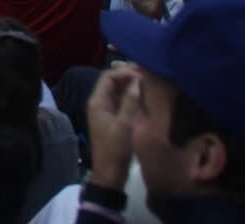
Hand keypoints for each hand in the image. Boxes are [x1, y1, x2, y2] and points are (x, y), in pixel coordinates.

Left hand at [83, 66, 142, 189]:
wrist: (110, 172)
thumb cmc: (114, 149)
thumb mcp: (124, 125)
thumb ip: (130, 102)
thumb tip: (137, 80)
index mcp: (97, 102)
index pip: (108, 77)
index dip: (124, 72)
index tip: (142, 73)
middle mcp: (100, 103)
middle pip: (112, 82)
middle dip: (126, 75)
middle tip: (146, 73)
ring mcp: (107, 110)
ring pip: (117, 91)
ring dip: (129, 84)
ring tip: (146, 80)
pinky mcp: (114, 118)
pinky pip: (121, 101)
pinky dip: (130, 95)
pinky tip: (142, 93)